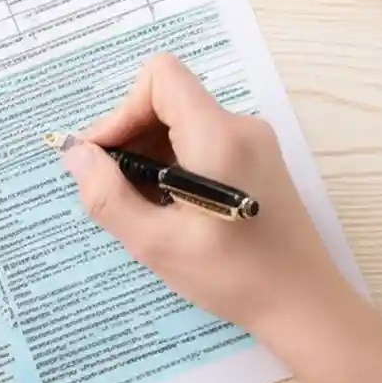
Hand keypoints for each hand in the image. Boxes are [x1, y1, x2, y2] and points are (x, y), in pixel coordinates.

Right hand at [63, 54, 349, 330]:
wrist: (306, 305)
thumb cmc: (234, 277)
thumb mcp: (157, 244)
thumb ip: (108, 195)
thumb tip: (75, 154)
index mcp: (218, 135)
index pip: (160, 77)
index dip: (122, 110)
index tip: (105, 157)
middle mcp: (240, 126)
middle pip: (168, 100)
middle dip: (131, 137)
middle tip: (114, 190)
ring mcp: (254, 142)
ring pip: (183, 122)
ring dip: (151, 155)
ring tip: (143, 208)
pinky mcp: (259, 161)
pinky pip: (202, 142)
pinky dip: (175, 165)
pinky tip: (171, 211)